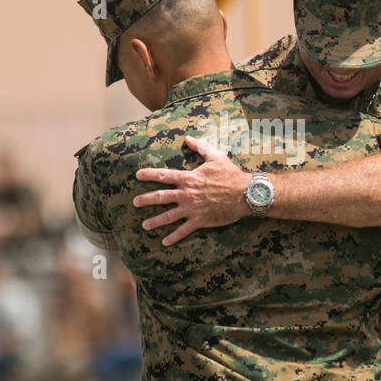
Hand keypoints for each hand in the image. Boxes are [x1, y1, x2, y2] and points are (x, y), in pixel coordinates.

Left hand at [133, 136, 252, 245]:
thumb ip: (200, 147)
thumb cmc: (231, 174)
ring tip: (145, 225)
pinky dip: (174, 236)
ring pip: (169, 216)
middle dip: (146, 200)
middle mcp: (187, 194)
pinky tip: (165, 241)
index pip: (164, 176)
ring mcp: (192, 208)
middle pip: (162, 197)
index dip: (150, 175)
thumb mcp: (216, 157)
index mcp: (189, 178)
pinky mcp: (200, 220)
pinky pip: (184, 230)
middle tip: (135, 202)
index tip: (137, 175)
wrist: (245, 193)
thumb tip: (188, 138)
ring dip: (155, 221)